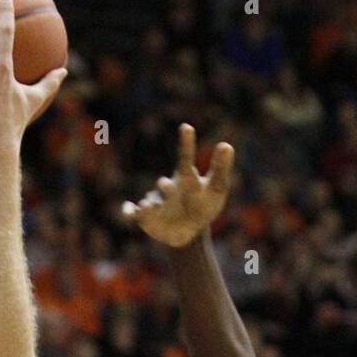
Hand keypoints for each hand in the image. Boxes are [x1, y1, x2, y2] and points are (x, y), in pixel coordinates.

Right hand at [122, 122, 233, 246]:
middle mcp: (168, 188)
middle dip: (164, 186)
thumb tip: (227, 145)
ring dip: (148, 205)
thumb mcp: (216, 188)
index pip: (186, 160)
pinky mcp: (147, 219)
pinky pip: (135, 214)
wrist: (189, 229)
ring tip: (147, 206)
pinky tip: (129, 213)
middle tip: (168, 185)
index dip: (187, 145)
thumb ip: (220, 169)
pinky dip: (130, 212)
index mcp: (185, 179)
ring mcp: (156, 203)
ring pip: (150, 203)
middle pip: (164, 186)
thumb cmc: (203, 203)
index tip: (187, 127)